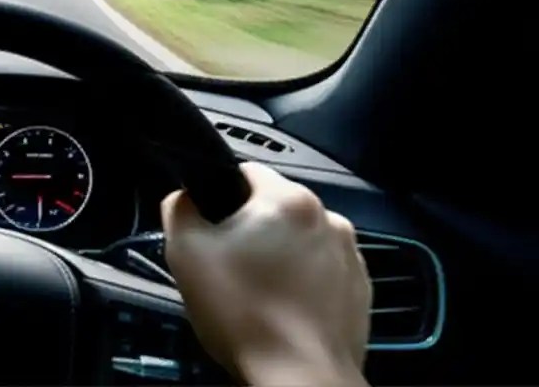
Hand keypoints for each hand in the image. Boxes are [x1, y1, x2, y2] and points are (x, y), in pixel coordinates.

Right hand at [161, 162, 370, 385]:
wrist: (298, 376)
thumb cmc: (245, 316)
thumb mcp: (187, 253)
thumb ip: (179, 208)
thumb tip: (185, 198)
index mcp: (289, 199)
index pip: (245, 173)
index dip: (219, 201)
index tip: (211, 233)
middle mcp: (329, 218)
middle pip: (274, 210)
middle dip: (250, 233)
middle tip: (229, 269)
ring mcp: (350, 255)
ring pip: (298, 242)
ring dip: (279, 258)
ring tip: (258, 295)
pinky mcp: (360, 288)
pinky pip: (321, 272)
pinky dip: (302, 283)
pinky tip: (282, 309)